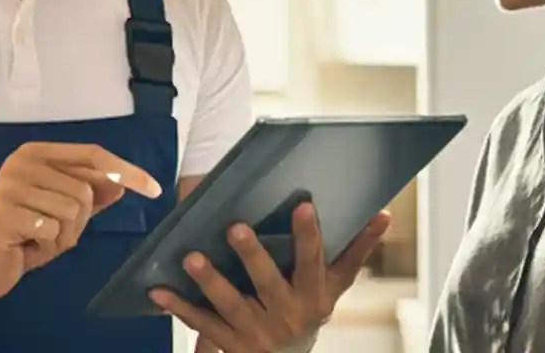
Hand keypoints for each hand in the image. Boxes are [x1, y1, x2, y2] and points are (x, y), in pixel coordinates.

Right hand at [0, 142, 162, 303]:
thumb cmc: (21, 237)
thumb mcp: (62, 215)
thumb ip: (90, 198)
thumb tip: (122, 185)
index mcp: (37, 154)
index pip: (93, 155)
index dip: (126, 172)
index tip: (155, 189)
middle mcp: (22, 161)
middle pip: (86, 190)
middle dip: (79, 223)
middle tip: (51, 233)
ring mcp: (11, 185)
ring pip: (73, 211)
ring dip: (63, 237)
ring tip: (37, 240)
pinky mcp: (5, 212)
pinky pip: (54, 231)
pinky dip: (48, 247)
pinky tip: (25, 247)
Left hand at [151, 204, 390, 352]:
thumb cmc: (311, 307)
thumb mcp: (336, 283)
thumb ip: (357, 249)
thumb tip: (386, 214)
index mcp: (313, 294)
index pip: (313, 260)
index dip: (310, 234)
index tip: (304, 204)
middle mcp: (286, 315)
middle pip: (268, 283)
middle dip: (252, 256)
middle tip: (235, 227)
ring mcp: (255, 332)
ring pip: (231, 304)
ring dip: (210, 281)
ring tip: (191, 257)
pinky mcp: (228, 344)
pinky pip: (201, 323)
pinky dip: (179, 307)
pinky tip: (158, 289)